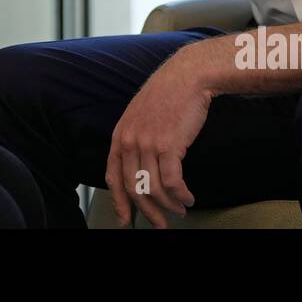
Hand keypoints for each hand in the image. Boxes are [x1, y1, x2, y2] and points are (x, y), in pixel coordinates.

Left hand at [105, 44, 211, 227]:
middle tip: (159, 225)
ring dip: (169, 206)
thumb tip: (139, 166)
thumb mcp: (140, 114)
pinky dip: (181, 195)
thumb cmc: (168, 95)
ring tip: (180, 210)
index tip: (126, 219)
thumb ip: (134, 138)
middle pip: (134, 188)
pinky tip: (188, 198)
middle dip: (147, 212)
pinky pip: (173, 183)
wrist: (188, 76)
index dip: (119, 202)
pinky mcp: (169, 146)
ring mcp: (148, 144)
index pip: (113, 177)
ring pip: (154, 189)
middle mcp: (129, 141)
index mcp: (119, 135)